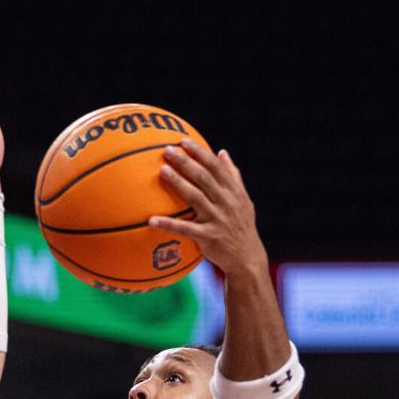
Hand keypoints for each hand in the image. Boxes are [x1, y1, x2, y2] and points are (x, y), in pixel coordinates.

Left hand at [150, 141, 267, 277]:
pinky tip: (151, 220)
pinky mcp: (209, 237)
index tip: (183, 140)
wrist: (247, 258)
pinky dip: (168, 224)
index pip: (215, 166)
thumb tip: (222, 152)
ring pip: (195, 197)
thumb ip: (232, 176)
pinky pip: (185, 229)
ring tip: (161, 171)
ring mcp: (217, 219)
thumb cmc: (241, 226)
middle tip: (167, 150)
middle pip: (204, 177)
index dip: (199, 152)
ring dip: (178, 183)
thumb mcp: (243, 199)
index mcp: (233, 191)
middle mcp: (226, 202)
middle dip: (186, 162)